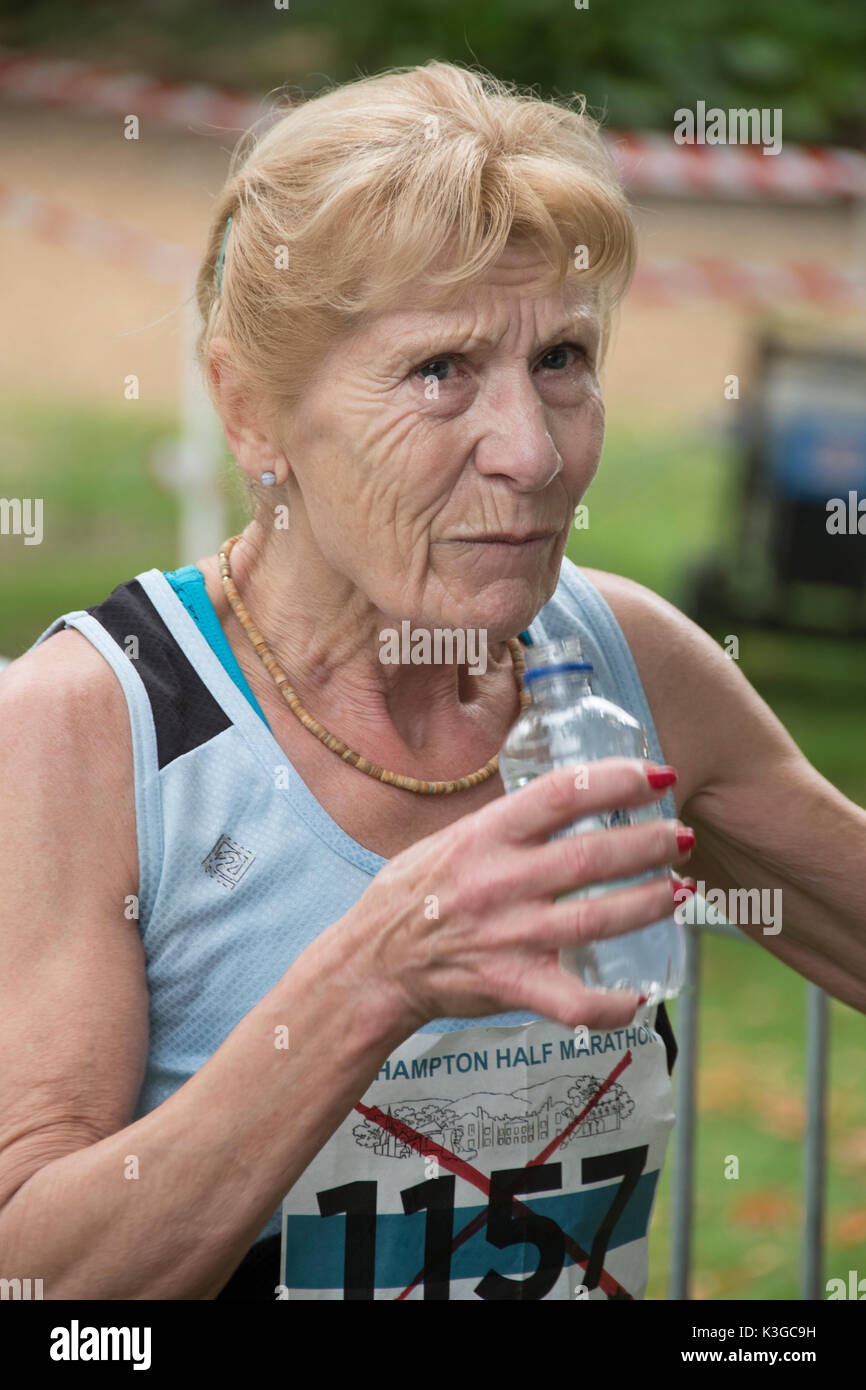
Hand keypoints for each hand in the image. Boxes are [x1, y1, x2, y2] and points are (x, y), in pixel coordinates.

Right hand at [341, 757, 694, 1033]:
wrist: (372, 965)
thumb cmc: (413, 896)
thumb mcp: (452, 840)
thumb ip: (507, 825)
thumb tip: (570, 799)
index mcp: (484, 835)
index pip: (562, 794)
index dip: (618, 780)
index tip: (657, 777)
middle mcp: (498, 882)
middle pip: (592, 855)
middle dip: (649, 843)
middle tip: (680, 836)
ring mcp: (507, 936)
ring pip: (597, 920)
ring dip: (650, 904)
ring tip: (682, 892)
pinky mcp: (510, 986)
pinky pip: (574, 1002)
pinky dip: (613, 1004)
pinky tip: (639, 993)